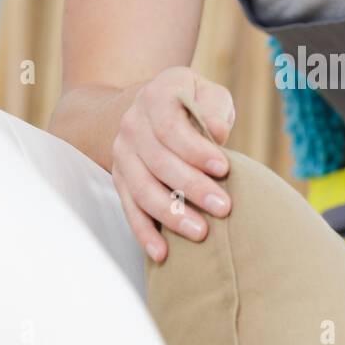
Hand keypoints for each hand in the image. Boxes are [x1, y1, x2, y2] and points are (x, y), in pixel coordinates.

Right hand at [111, 66, 234, 261]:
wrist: (149, 108)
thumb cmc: (191, 103)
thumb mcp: (206, 92)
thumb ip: (215, 107)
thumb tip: (217, 132)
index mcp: (155, 96)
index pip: (171, 127)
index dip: (196, 150)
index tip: (224, 168)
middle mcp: (132, 124)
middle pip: (158, 161)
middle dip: (192, 187)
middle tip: (223, 208)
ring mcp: (122, 154)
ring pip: (142, 189)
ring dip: (170, 213)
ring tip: (200, 232)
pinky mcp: (120, 179)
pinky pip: (129, 208)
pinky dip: (144, 232)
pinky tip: (162, 253)